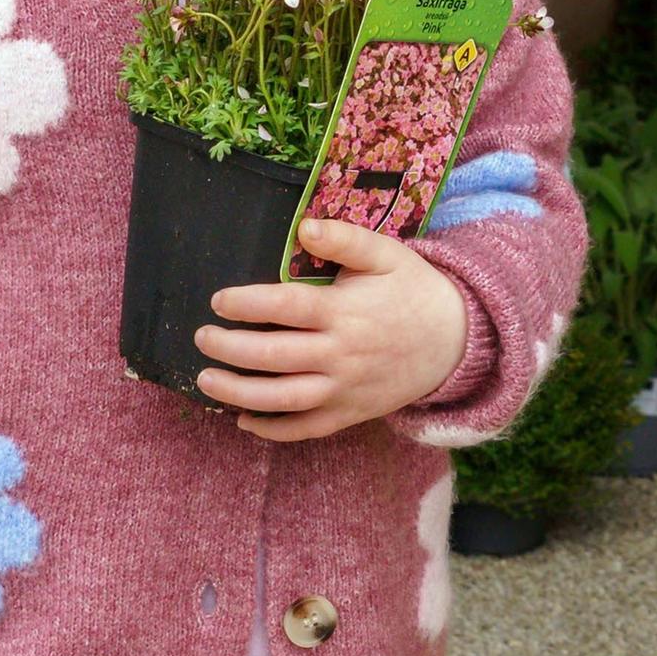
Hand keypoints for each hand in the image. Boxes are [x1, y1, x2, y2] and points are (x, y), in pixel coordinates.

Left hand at [194, 217, 467, 440]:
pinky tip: (243, 420)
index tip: (218, 301)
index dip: (248, 304)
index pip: (287, 307)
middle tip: (201, 337)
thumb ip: (345, 239)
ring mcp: (345, 389)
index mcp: (345, 311)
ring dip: (239, 393)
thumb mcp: (386, 254)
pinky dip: (273, 430)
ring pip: (284, 399)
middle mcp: (342, 354)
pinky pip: (307, 428)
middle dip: (231, 348)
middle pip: (276, 356)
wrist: (455, 341)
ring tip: (207, 381)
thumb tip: (305, 226)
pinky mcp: (351, 413)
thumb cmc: (413, 290)